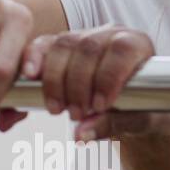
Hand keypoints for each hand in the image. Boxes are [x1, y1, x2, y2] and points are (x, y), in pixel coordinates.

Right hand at [23, 26, 169, 141]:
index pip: (122, 51)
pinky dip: (33, 58)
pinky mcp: (60, 43)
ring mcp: (83, 35)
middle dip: (78, 84)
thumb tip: (79, 135)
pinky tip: (29, 77)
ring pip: (63, 45)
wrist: (132, 104)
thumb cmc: (141, 109)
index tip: (99, 107)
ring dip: (55, 79)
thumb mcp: (135, 119)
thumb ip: (111, 124)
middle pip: (88, 48)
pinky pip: (43, 44)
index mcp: (137, 45)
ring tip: (56, 109)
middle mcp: (111, 34)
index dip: (108, 77)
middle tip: (75, 114)